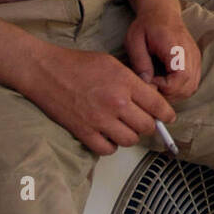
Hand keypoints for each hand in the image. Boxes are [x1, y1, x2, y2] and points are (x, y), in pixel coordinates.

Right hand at [21, 44, 176, 155]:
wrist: (45, 71)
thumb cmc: (77, 64)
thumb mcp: (112, 64)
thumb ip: (132, 81)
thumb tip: (150, 97)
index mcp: (126, 83)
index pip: (158, 106)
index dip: (166, 115)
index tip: (168, 118)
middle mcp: (116, 103)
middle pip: (146, 126)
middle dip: (148, 125)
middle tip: (143, 121)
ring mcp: (100, 120)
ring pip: (130, 140)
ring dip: (130, 136)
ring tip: (124, 127)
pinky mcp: (84, 132)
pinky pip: (107, 149)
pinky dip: (110, 145)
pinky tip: (108, 136)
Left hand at [123, 4, 201, 102]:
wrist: (162, 12)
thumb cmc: (146, 25)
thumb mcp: (135, 40)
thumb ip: (140, 62)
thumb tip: (145, 82)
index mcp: (176, 47)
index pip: (180, 78)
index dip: (164, 87)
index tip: (148, 81)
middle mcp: (191, 54)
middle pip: (188, 87)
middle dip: (168, 94)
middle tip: (151, 87)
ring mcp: (195, 58)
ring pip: (191, 88)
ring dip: (174, 94)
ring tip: (157, 86)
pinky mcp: (195, 61)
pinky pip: (192, 83)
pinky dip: (179, 89)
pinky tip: (165, 83)